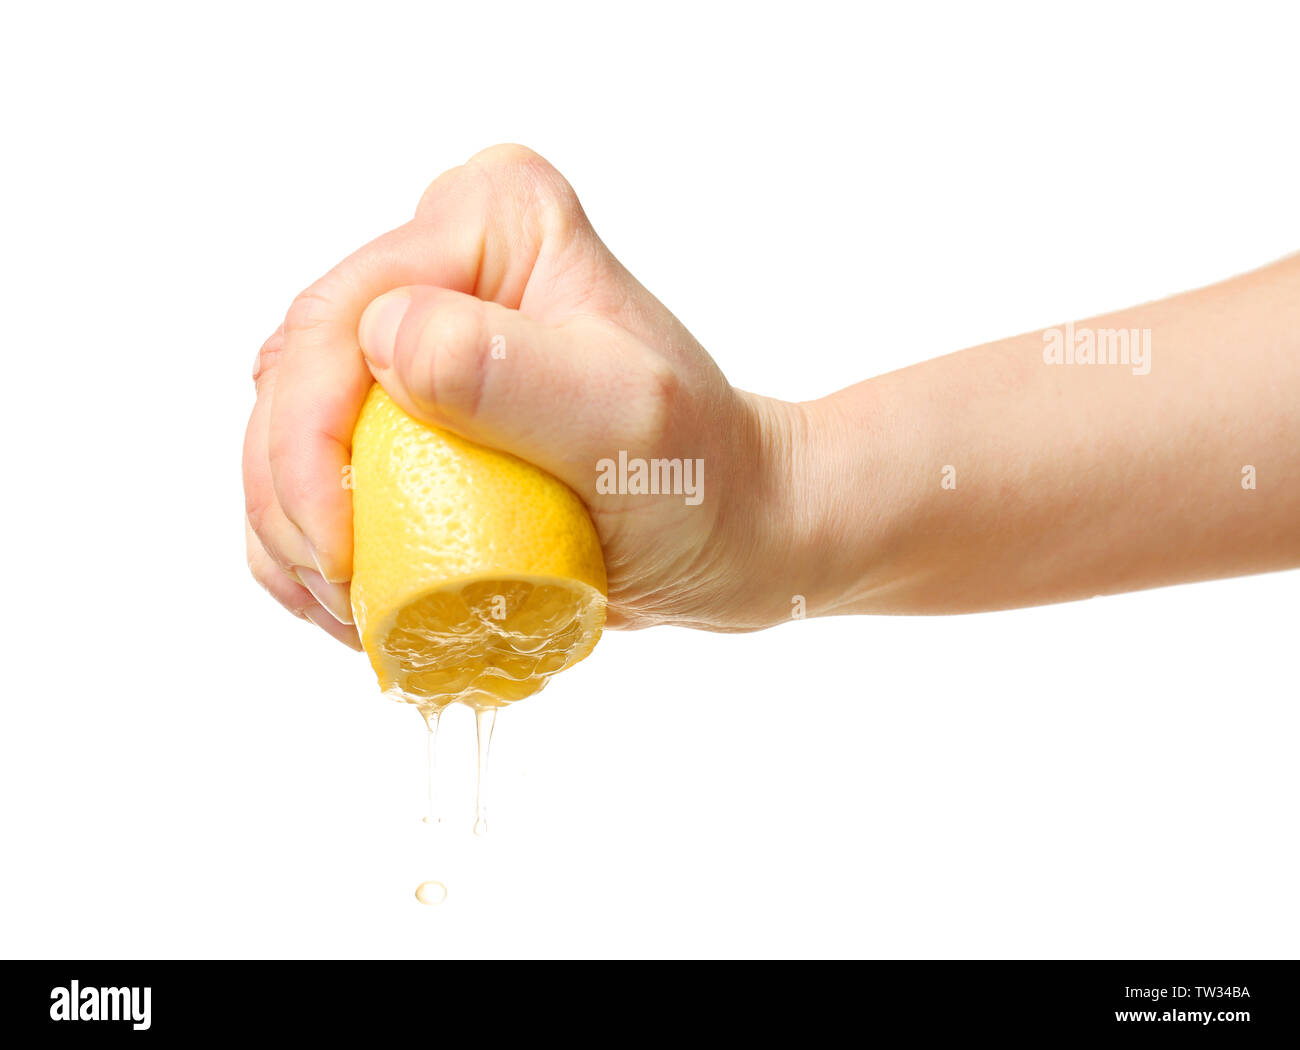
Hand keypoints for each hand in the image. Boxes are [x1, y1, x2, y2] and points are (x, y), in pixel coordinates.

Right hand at [243, 145, 799, 645]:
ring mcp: (420, 328)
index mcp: (493, 216)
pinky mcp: (408, 401)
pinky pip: (317, 462)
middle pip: (297, 368)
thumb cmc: (697, 477)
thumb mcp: (626, 426)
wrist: (728, 528)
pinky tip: (344, 600)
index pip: (344, 315)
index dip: (309, 437)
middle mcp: (443, 255)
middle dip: (286, 490)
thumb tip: (383, 339)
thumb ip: (513, 374)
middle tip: (335, 593)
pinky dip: (308, 538)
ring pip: (287, 419)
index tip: (341, 553)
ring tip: (339, 610)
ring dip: (285, 523)